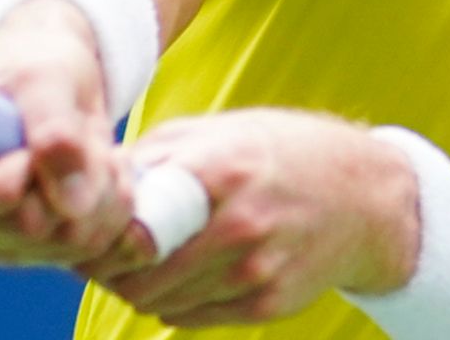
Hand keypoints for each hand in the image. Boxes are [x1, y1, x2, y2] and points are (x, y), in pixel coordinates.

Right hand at [0, 0, 137, 265]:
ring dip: (102, 192)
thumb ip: (54, 128)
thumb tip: (70, 200)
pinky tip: (106, 173)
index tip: (29, 150)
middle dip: (74, 180)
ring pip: (65, 242)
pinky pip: (85, 249)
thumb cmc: (32, 63)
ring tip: (97, 148)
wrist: (55, 77)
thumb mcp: (44, 76)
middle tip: (84, 135)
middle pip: (23, 227)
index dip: (0, 184)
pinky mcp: (28, 246)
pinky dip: (112, 210)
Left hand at [82, 109, 418, 328]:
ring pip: (160, 302)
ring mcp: (257, 270)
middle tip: (97, 255)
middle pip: (140, 274)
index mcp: (220, 170)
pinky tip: (173, 278)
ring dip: (135, 288)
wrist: (365, 196)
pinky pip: (191, 318)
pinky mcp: (268, 303)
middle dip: (108, 269)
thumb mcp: (216, 131)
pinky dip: (170, 303)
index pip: (132, 224)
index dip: (97, 236)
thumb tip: (89, 180)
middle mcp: (240, 224)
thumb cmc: (279, 153)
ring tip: (133, 264)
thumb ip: (153, 155)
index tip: (84, 231)